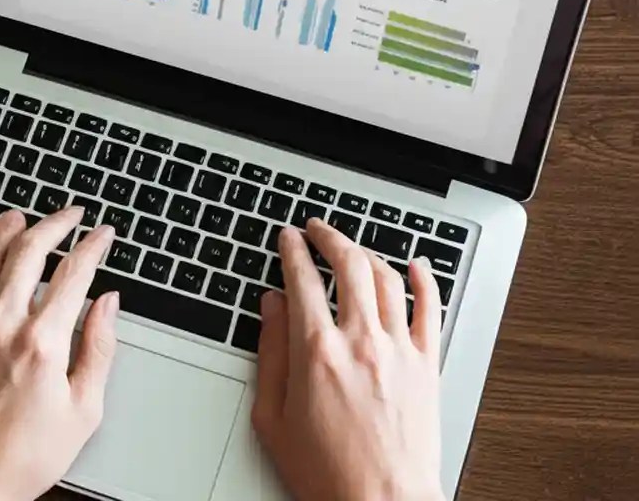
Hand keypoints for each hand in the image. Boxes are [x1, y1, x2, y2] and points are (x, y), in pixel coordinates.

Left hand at [0, 208, 119, 500]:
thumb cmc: (22, 458)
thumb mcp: (83, 411)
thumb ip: (99, 350)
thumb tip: (108, 306)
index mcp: (42, 345)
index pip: (73, 275)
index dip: (92, 247)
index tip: (102, 235)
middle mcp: (2, 327)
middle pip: (28, 252)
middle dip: (54, 224)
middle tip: (70, 214)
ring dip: (9, 229)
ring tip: (24, 215)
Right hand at [253, 219, 444, 500]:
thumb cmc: (327, 472)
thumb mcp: (273, 416)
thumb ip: (270, 354)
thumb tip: (271, 309)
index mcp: (316, 352)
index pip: (302, 280)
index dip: (291, 251)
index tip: (287, 239)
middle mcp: (361, 342)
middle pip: (348, 265)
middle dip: (329, 237)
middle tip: (317, 229)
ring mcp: (399, 351)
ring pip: (387, 278)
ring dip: (366, 252)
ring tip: (352, 246)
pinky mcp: (428, 366)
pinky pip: (430, 309)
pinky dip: (424, 279)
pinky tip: (415, 265)